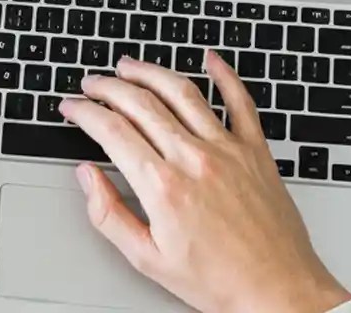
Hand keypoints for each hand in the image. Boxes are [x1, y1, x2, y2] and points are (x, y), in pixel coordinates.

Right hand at [61, 52, 350, 312]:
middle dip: (108, 87)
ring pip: (182, 92)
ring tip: (129, 66)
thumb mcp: (148, 259)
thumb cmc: (219, 282)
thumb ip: (109, 214)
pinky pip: (240, 101)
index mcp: (163, 187)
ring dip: (150, 72)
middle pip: (141, 103)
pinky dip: (225, 75)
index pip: (112, 131)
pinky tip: (211, 59)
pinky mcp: (256, 151)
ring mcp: (228, 149)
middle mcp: (194, 159)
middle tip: (92, 83)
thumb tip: (87, 176)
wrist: (278, 291)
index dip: (84, 112)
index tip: (72, 107)